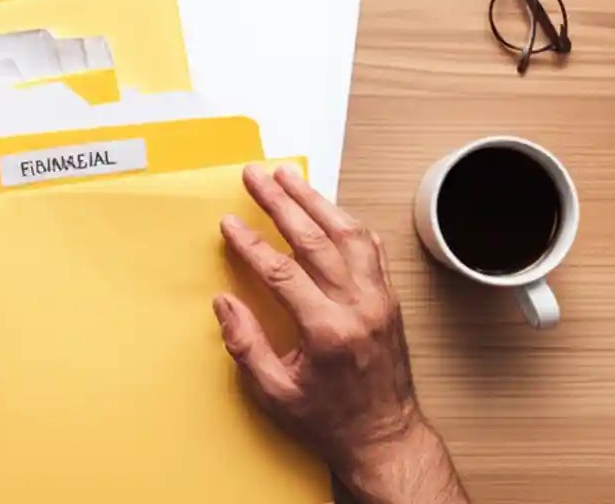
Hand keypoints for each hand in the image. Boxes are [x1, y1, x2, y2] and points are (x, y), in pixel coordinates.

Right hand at [214, 164, 467, 503]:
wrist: (385, 438)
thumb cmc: (329, 422)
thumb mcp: (275, 394)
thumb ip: (246, 346)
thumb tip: (224, 304)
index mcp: (327, 331)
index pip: (282, 271)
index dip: (251, 244)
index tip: (229, 224)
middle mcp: (358, 308)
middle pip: (316, 239)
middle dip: (282, 202)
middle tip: (256, 176)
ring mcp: (379, 301)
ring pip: (349, 235)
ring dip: (317, 202)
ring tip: (290, 177)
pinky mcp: (389, 301)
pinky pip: (372, 249)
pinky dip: (349, 224)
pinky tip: (331, 211)